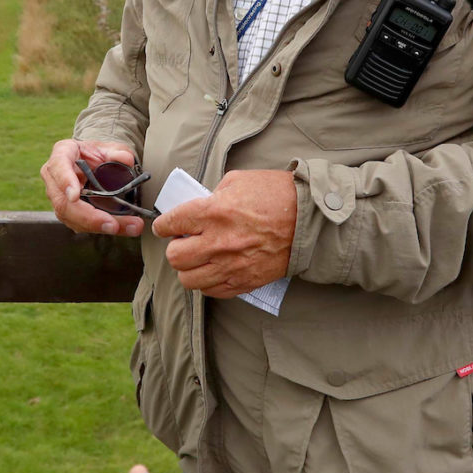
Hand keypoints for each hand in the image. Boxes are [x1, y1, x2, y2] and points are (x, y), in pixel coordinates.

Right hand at [39, 138, 141, 237]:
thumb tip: (126, 159)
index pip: (58, 166)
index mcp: (62, 154)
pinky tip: (119, 228)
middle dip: (88, 216)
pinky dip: (99, 228)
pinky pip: (79, 224)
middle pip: (63, 202)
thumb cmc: (95, 153)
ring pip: (71, 217)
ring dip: (97, 226)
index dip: (65, 182)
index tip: (74, 196)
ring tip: (124, 227)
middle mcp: (54, 177)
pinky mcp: (67, 212)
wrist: (91, 162)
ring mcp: (59, 197)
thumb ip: (117, 151)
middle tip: (112, 224)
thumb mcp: (108, 147)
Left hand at [154, 168, 296, 296]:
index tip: (166, 226)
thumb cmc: (276, 195)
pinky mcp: (244, 282)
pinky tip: (215, 269)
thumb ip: (212, 196)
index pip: (170, 224)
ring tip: (199, 258)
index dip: (164, 225)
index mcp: (213, 212)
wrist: (309, 219)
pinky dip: (208, 282)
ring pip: (188, 279)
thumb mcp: (238, 182)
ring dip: (189, 268)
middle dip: (175, 248)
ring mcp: (231, 266)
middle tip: (185, 241)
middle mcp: (218, 242)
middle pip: (175, 257)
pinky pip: (212, 291)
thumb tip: (198, 209)